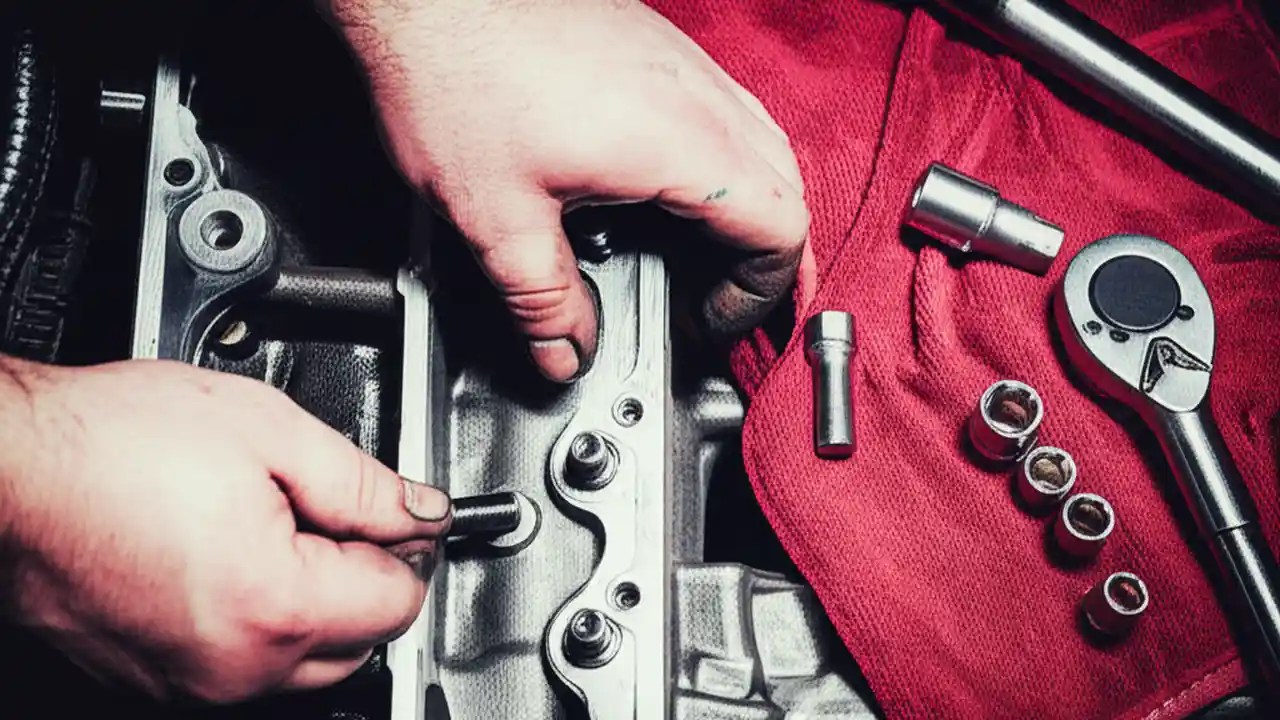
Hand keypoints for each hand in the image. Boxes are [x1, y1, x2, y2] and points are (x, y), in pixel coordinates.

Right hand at [0, 358, 450, 702]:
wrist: (8, 467)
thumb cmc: (107, 444)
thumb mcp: (268, 431)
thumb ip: (363, 482)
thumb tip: (419, 511)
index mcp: (276, 604)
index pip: (399, 600)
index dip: (406, 545)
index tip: (393, 514)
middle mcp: (236, 664)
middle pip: (359, 639)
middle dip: (361, 576)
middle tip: (326, 512)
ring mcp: (192, 683)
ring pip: (303, 659)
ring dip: (311, 602)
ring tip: (266, 526)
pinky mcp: (157, 681)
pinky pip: (242, 664)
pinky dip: (255, 620)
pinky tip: (226, 555)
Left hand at [326, 0, 810, 381]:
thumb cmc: (456, 75)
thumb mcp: (497, 220)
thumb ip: (542, 302)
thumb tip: (564, 351)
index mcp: (682, 144)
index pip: (780, 230)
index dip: (758, 294)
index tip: (707, 320)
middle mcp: (699, 94)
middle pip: (785, 189)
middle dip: (761, 256)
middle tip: (712, 298)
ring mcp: (682, 63)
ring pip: (760, 143)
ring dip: (744, 207)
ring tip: (694, 251)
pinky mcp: (654, 45)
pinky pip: (722, 111)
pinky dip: (716, 164)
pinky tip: (658, 186)